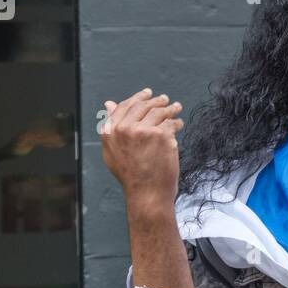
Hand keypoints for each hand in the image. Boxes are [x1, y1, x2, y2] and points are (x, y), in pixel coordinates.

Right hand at [101, 88, 183, 212]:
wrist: (147, 193)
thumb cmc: (131, 175)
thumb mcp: (113, 151)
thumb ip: (110, 127)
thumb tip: (108, 103)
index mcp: (110, 131)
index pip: (124, 106)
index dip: (137, 98)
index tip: (147, 93)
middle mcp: (124, 129)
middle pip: (143, 106)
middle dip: (156, 101)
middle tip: (166, 100)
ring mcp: (143, 130)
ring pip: (159, 111)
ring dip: (170, 108)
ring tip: (176, 108)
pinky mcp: (161, 135)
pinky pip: (171, 122)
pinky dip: (177, 122)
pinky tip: (179, 124)